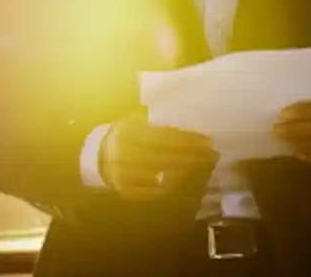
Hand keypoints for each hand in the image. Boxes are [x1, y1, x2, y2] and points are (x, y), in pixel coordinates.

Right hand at [100, 111, 217, 200]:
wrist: (98, 156)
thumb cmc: (124, 135)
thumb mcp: (132, 122)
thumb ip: (153, 122)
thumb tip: (186, 119)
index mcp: (126, 132)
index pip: (164, 137)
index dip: (187, 139)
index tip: (207, 141)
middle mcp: (123, 153)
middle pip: (166, 156)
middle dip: (191, 155)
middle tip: (211, 154)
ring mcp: (123, 174)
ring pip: (161, 174)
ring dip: (184, 170)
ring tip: (202, 165)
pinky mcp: (125, 190)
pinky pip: (153, 191)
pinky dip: (170, 186)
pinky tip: (183, 179)